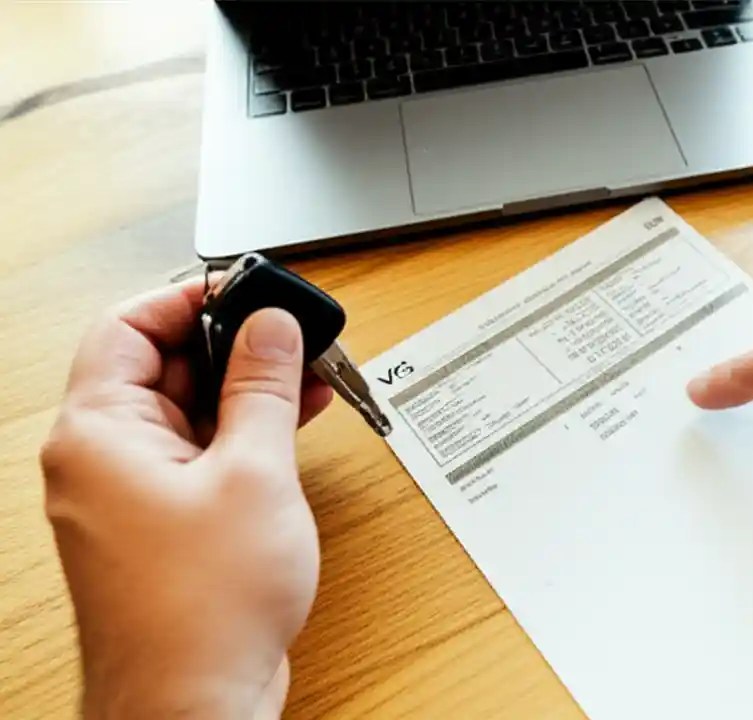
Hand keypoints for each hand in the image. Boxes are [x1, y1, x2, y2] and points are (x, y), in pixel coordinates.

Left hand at [40, 279, 333, 717]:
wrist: (195, 705)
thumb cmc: (205, 609)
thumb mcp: (255, 473)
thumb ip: (263, 388)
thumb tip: (271, 326)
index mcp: (98, 434)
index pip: (129, 326)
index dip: (189, 297)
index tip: (247, 290)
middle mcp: (101, 460)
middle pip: (160, 367)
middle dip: (232, 346)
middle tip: (293, 337)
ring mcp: (128, 495)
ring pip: (185, 413)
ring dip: (245, 392)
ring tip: (310, 378)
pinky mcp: (160, 525)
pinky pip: (196, 455)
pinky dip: (242, 436)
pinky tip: (292, 425)